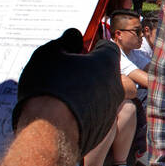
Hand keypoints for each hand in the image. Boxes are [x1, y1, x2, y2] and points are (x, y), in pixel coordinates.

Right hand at [13, 30, 122, 156]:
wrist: (50, 130)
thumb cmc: (50, 87)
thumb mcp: (49, 53)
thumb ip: (65, 41)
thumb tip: (73, 36)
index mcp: (106, 62)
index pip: (109, 48)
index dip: (95, 48)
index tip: (82, 51)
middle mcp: (115, 85)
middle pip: (115, 75)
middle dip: (101, 73)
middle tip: (81, 75)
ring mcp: (111, 109)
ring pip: (108, 97)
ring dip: (95, 94)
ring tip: (71, 95)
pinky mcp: (103, 129)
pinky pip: (99, 116)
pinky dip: (89, 113)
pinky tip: (69, 114)